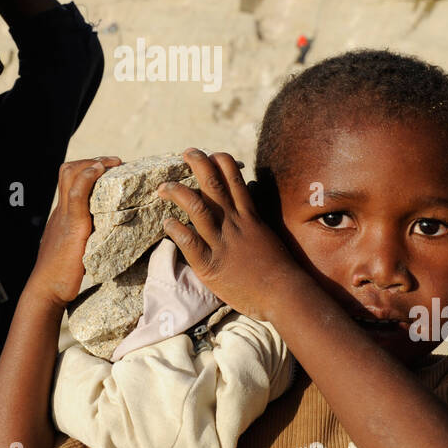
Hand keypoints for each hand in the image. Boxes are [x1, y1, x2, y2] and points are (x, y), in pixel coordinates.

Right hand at [25, 156, 120, 308]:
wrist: (47, 289)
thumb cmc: (62, 275)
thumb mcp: (75, 249)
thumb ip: (87, 238)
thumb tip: (110, 237)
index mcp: (63, 215)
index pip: (69, 180)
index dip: (87, 168)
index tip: (106, 169)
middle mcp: (62, 211)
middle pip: (68, 171)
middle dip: (92, 161)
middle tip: (114, 163)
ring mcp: (66, 216)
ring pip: (71, 175)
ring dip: (94, 164)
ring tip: (113, 164)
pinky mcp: (73, 226)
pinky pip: (77, 194)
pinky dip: (88, 178)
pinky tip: (99, 172)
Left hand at [156, 147, 304, 320]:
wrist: (284, 295)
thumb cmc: (277, 267)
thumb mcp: (267, 233)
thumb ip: (253, 215)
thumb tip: (249, 194)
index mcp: (249, 216)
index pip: (234, 178)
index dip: (220, 161)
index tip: (209, 154)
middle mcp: (234, 224)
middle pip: (213, 185)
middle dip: (198, 164)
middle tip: (186, 153)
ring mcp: (222, 243)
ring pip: (197, 208)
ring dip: (178, 193)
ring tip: (164, 187)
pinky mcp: (210, 265)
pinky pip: (189, 242)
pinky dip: (176, 229)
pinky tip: (167, 223)